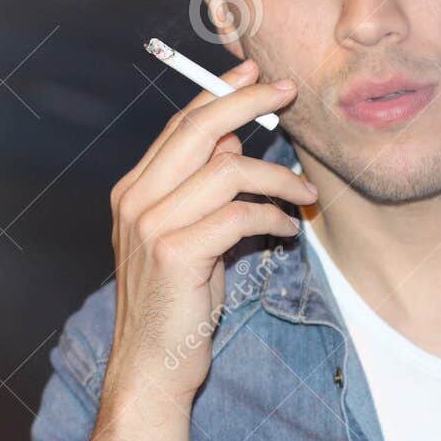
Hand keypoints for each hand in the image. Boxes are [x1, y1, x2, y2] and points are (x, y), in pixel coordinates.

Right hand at [106, 59, 314, 403]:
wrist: (152, 367)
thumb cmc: (176, 304)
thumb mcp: (187, 238)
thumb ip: (202, 191)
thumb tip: (234, 143)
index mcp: (134, 190)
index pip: (180, 124)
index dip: (220, 92)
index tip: (256, 73)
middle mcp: (136, 200)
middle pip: (198, 129)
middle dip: (249, 102)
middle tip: (290, 92)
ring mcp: (151, 225)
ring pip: (228, 169)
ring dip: (279, 176)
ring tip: (306, 193)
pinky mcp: (177, 253)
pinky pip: (240, 214)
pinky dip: (274, 216)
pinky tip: (288, 230)